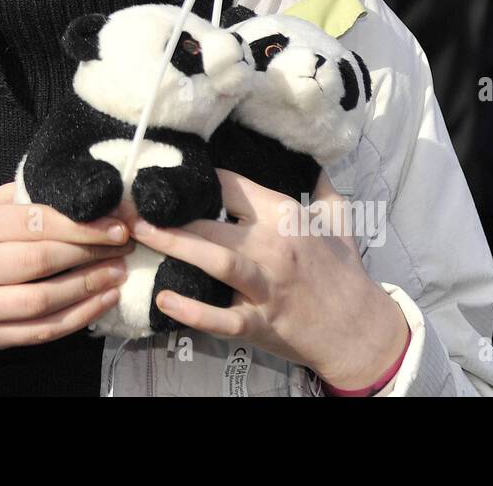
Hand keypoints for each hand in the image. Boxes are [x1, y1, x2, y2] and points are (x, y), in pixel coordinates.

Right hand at [0, 181, 133, 371]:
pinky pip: (40, 331)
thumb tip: (77, 187)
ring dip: (88, 287)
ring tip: (118, 272)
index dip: (78, 224)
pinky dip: (78, 318)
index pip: (31, 222)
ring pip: (42, 300)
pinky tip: (102, 301)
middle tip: (123, 245)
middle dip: (89, 252)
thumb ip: (19, 198)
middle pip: (39, 261)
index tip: (114, 224)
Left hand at [127, 169, 410, 390]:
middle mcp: (272, 246)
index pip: (230, 185)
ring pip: (215, 260)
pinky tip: (164, 299)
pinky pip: (222, 317)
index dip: (196, 179)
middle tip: (130, 205)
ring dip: (173, 245)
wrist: (362, 331)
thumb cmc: (346, 273)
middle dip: (169, 213)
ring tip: (138, 233)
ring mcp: (266, 286)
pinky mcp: (261, 323)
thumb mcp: (339, 221)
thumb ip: (323, 188)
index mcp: (284, 216)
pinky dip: (193, 310)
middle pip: (212, 221)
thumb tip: (313, 160)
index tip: (165, 177)